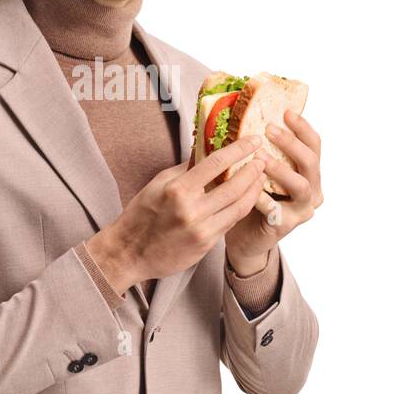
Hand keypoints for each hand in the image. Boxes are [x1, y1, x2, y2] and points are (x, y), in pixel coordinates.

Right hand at [85, 134, 268, 290]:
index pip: (216, 163)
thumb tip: (207, 152)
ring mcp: (201, 229)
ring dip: (254, 190)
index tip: (253, 140)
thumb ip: (185, 169)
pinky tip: (248, 198)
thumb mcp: (158, 184)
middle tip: (264, 158)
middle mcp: (191, 210)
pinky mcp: (206, 245)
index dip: (239, 149)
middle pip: (235, 186)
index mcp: (177, 189)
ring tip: (261, 177)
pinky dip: (243, 208)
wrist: (129, 253)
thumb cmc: (141, 216)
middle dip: (254, 170)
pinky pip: (231, 222)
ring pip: (239, 206)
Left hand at [223, 110, 323, 274]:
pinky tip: (249, 188)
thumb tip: (244, 115)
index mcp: (309, 173)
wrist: (243, 235)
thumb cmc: (251, 196)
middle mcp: (312, 190)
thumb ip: (261, 148)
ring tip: (259, 157)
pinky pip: (278, 208)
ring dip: (281, 168)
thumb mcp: (258, 169)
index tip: (286, 112)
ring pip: (301, 185)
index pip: (314, 145)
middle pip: (311, 162)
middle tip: (269, 129)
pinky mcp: (287, 225)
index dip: (303, 127)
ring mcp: (302, 209)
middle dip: (291, 143)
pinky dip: (263, 196)